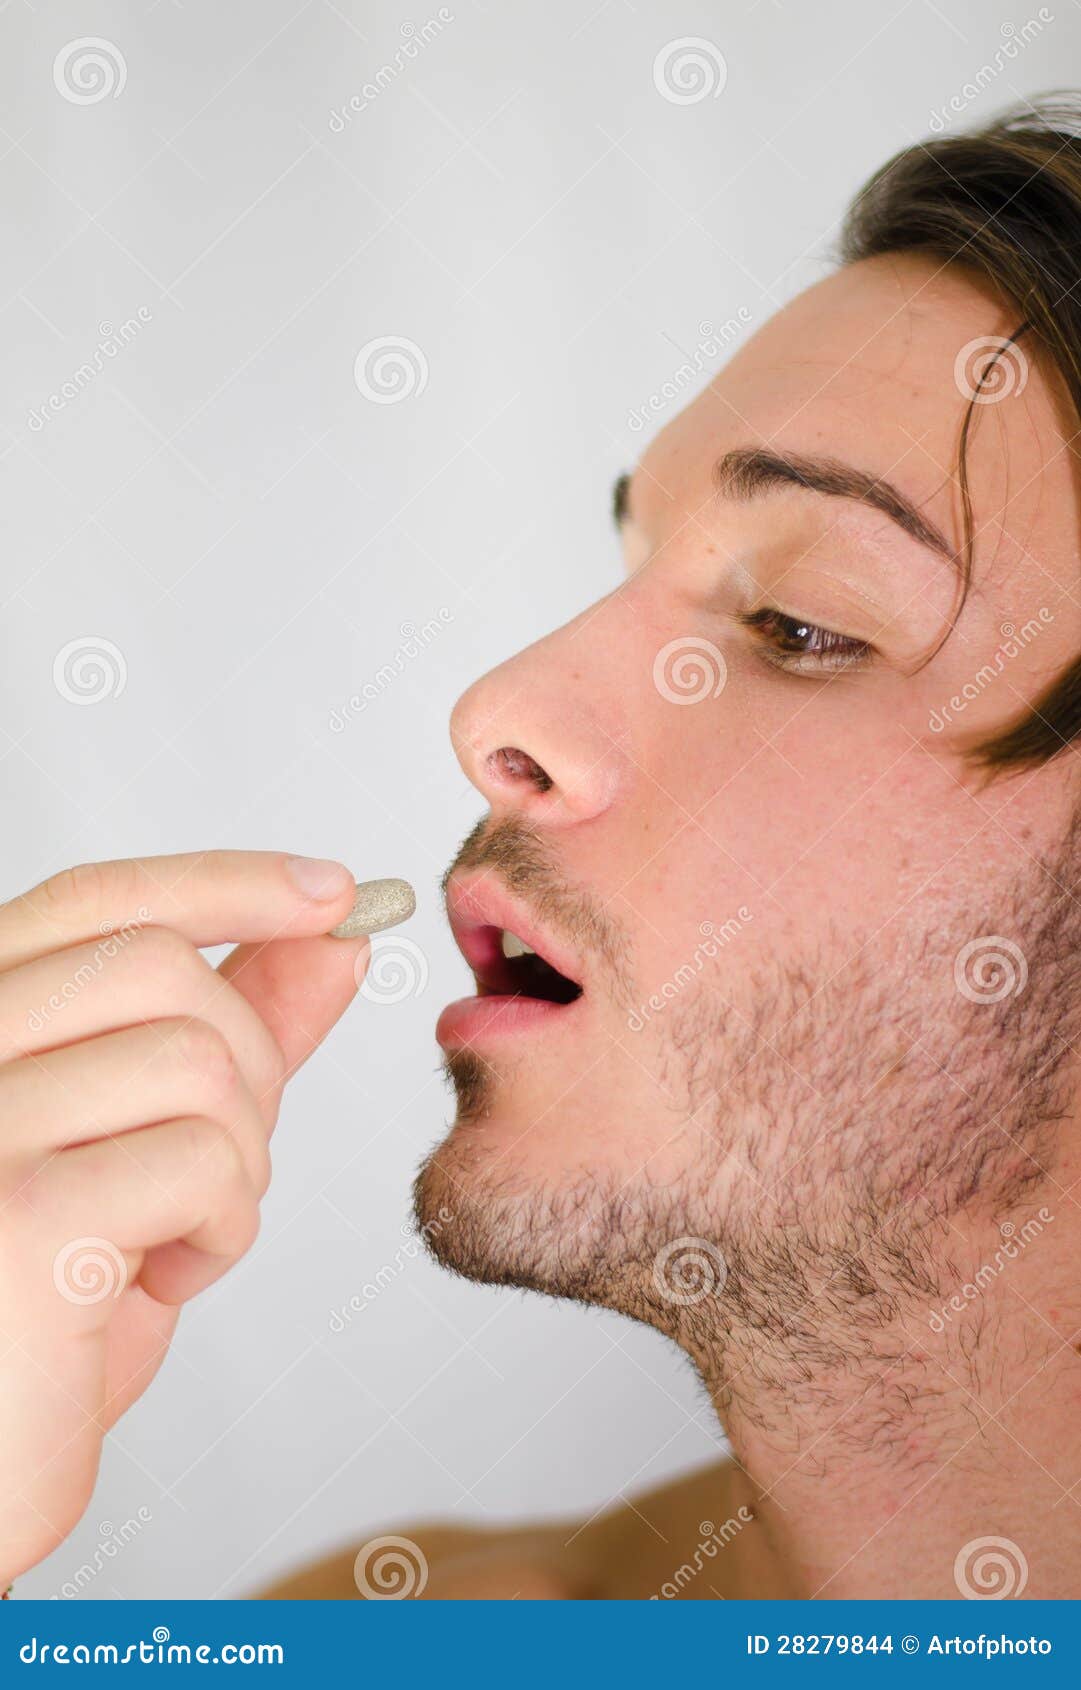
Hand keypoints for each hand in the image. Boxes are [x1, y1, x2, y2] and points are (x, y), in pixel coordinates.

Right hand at [0, 850, 366, 1582]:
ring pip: (195, 1060)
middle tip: (220, 1158)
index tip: (333, 891)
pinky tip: (156, 1280)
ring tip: (174, 1233)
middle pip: (161, 965)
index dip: (225, 882)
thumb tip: (325, 939)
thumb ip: (226, 1038)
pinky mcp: (18, 1215)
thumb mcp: (145, 1149)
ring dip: (235, 1159)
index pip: (98, 898)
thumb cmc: (42, 1318)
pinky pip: (203, 1162)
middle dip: (245, 1056)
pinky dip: (222, 1231)